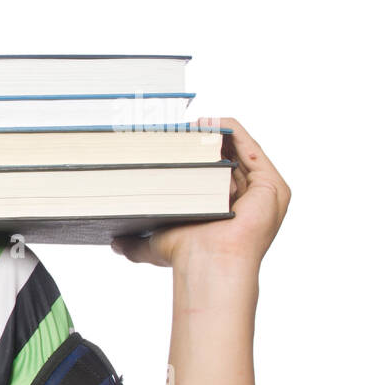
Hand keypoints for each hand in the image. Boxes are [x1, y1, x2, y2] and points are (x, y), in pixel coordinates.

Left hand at [110, 118, 290, 269]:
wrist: (208, 263)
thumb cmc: (186, 256)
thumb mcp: (154, 245)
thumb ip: (134, 244)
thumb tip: (114, 244)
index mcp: (223, 209)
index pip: (210, 174)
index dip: (192, 156)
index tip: (169, 141)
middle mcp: (246, 200)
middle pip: (225, 160)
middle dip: (202, 142)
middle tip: (177, 127)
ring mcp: (261, 192)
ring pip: (238, 152)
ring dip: (215, 133)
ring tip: (190, 122)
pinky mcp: (271, 184)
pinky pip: (251, 148)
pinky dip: (231, 131)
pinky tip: (210, 122)